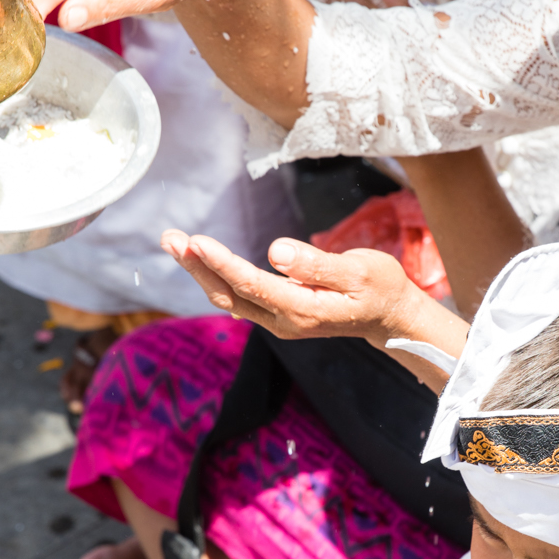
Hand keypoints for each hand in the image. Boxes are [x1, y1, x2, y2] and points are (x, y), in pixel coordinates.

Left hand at [162, 228, 446, 350]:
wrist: (389, 317)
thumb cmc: (380, 287)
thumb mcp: (360, 270)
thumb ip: (317, 264)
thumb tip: (276, 252)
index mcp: (305, 310)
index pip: (253, 285)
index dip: (222, 263)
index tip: (196, 242)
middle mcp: (284, 321)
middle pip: (230, 294)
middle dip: (197, 266)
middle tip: (169, 237)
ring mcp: (278, 321)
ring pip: (229, 297)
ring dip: (200, 271)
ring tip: (174, 242)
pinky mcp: (276, 314)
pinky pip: (238, 297)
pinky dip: (215, 277)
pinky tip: (198, 261)